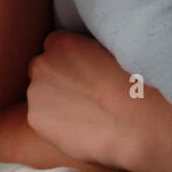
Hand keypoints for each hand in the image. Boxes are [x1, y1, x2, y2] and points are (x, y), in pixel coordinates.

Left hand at [24, 31, 146, 171]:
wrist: (135, 123)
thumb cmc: (135, 86)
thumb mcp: (112, 51)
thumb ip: (88, 52)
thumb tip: (86, 61)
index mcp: (62, 42)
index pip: (54, 46)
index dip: (69, 61)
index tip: (83, 74)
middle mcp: (42, 64)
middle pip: (43, 69)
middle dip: (58, 80)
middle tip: (83, 96)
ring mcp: (36, 92)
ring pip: (41, 95)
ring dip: (55, 102)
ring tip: (84, 115)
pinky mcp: (35, 119)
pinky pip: (42, 119)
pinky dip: (55, 123)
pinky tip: (79, 129)